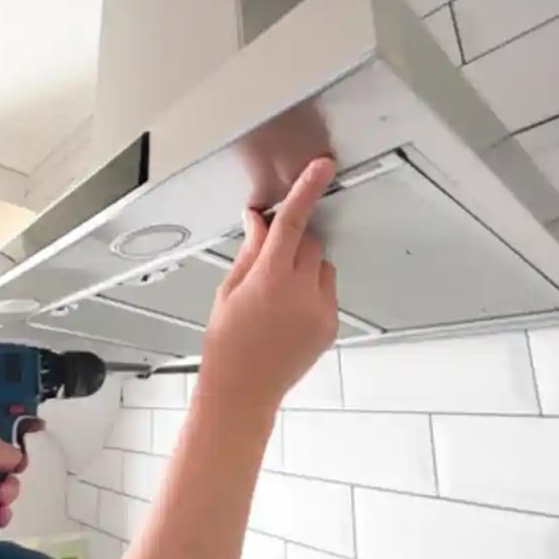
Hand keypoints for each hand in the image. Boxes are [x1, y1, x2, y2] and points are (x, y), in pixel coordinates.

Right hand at [199, 157, 337, 414]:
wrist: (242, 391)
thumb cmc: (227, 345)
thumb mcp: (228, 290)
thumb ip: (250, 250)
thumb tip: (261, 220)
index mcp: (269, 279)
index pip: (292, 222)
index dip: (307, 189)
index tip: (322, 167)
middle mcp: (300, 293)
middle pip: (309, 242)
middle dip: (292, 243)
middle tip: (268, 264)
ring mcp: (320, 310)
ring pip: (321, 265)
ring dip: (304, 268)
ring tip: (277, 298)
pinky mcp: (331, 325)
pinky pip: (327, 291)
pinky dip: (312, 292)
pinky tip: (288, 314)